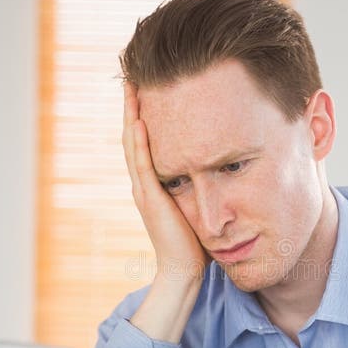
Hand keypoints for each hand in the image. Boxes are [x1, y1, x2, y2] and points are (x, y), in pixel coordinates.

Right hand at [122, 77, 207, 282]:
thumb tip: (215, 166)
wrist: (185, 272)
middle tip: (132, 75)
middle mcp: (143, 183)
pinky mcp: (152, 200)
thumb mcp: (195, 204)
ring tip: (131, 87)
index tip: (146, 87)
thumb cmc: (194, 243)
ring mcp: (145, 191)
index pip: (144, 141)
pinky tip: (141, 122)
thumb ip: (197, 184)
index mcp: (153, 183)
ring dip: (132, 115)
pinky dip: (141, 143)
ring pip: (133, 145)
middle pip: (133, 136)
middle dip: (132, 105)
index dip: (142, 113)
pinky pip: (144, 166)